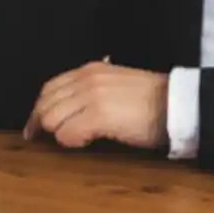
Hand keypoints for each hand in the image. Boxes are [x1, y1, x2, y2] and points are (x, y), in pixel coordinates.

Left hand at [25, 61, 168, 149]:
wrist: (177, 105)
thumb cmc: (153, 100)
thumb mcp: (116, 84)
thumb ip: (92, 90)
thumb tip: (70, 108)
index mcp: (90, 70)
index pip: (49, 88)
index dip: (39, 109)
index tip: (35, 127)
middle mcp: (86, 79)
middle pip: (45, 104)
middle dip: (42, 124)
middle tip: (48, 140)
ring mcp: (91, 96)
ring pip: (51, 119)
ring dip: (59, 133)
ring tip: (78, 138)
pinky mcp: (99, 115)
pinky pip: (66, 133)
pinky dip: (71, 142)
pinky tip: (86, 142)